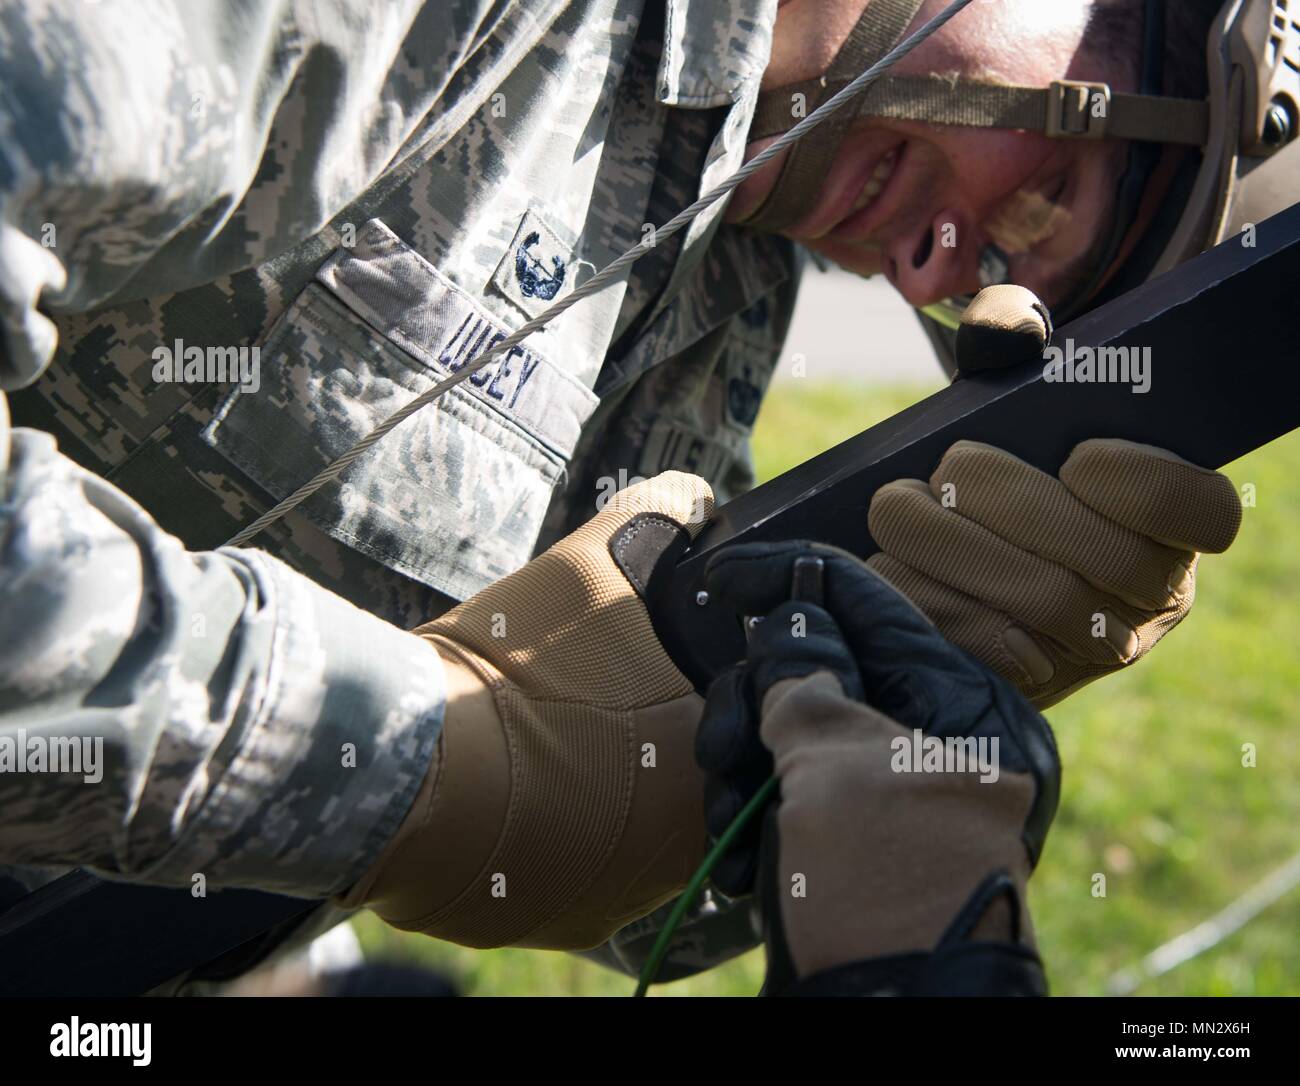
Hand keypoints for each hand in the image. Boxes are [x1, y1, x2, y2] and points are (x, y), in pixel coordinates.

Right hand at [341, 473, 711, 949]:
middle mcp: (687, 846)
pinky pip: (591, 875)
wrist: (407, 766)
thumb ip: (656, 518)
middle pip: (693, 785)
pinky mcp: (572, 922)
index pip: (734, 726)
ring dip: (616, 793)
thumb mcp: (589, 568)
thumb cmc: (512, 669)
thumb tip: (696, 496)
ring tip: (561, 746)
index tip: (652, 671)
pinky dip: (570, 837)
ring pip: (644, 835)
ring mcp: (630, 893)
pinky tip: (534, 792)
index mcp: (706, 762)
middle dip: (657, 744)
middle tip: (600, 707)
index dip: (694, 689)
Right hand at [697, 541, 1059, 994]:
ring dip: (745, 766)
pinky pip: (789, 788)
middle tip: (724, 740)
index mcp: (965, 709)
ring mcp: (890, 794)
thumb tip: (786, 623)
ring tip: (728, 813)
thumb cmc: (882, 887)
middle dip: (758, 702)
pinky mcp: (851, 836)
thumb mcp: (837, 765)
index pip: (872, 609)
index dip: (793, 581)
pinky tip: (738, 858)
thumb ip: (806, 681)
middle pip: (823, 672)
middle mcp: (935, 743)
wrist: (884, 1018)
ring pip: (794, 733)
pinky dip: (753, 814)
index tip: (726, 573)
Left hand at [869, 286, 1241, 706]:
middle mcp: (1144, 601)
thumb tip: (1005, 329)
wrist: (942, 548)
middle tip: (951, 469)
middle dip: (1001, 497)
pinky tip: (889, 567)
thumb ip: (1015, 339)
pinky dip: (919, 599)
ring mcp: (1084, 654)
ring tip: (899, 509)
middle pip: (1095, 557)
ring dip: (943, 544)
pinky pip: (974, 650)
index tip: (1078, 456)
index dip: (1137, 480)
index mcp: (1169, 526)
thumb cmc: (992, 461)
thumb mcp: (1011, 396)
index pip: (1197, 509)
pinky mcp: (1017, 688)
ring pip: (1031, 604)